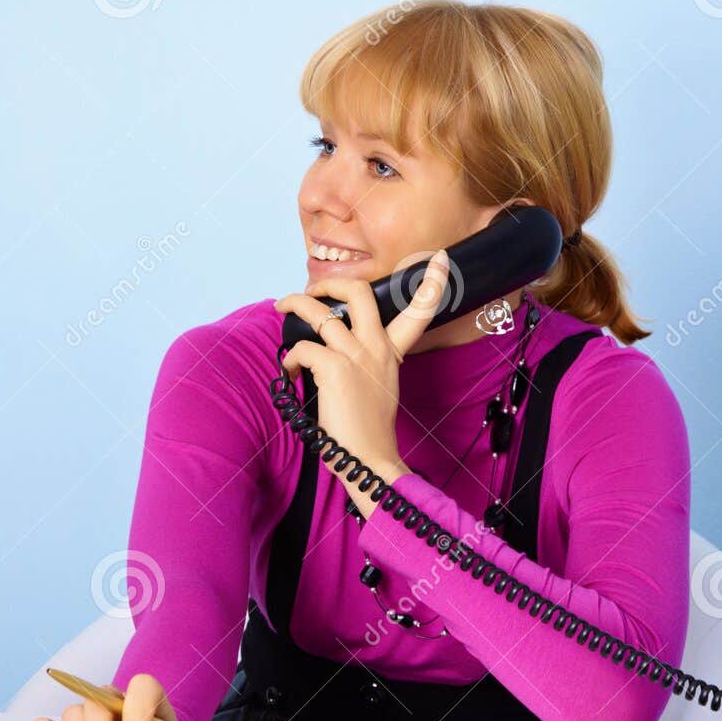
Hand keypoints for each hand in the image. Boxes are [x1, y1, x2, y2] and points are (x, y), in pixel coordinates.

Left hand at [274, 251, 449, 515]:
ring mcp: (356, 356)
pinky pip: (303, 348)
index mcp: (391, 352)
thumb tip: (334, 346)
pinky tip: (291, 373)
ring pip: (319, 313)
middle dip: (328, 283)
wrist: (368, 460)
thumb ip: (368, 361)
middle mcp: (376, 348)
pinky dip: (291, 359)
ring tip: (281, 309)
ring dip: (294, 305)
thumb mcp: (379, 386)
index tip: (440, 260)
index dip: (431, 284)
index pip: (419, 312)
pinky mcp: (334, 369)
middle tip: (311, 291)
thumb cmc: (367, 429)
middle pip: (358, 293)